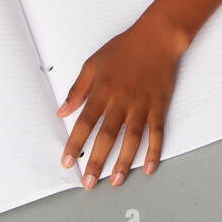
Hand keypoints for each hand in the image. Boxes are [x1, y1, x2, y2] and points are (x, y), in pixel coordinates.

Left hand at [56, 15, 185, 188]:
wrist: (157, 38)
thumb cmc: (125, 48)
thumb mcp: (93, 63)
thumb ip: (78, 89)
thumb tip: (62, 111)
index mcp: (103, 91)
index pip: (85, 123)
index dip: (75, 144)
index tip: (67, 162)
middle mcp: (121, 101)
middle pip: (107, 136)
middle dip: (96, 162)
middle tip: (88, 182)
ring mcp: (142, 105)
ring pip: (131, 139)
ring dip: (123, 162)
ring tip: (115, 181)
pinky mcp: (159, 106)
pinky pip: (156, 133)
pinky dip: (153, 151)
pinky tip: (148, 167)